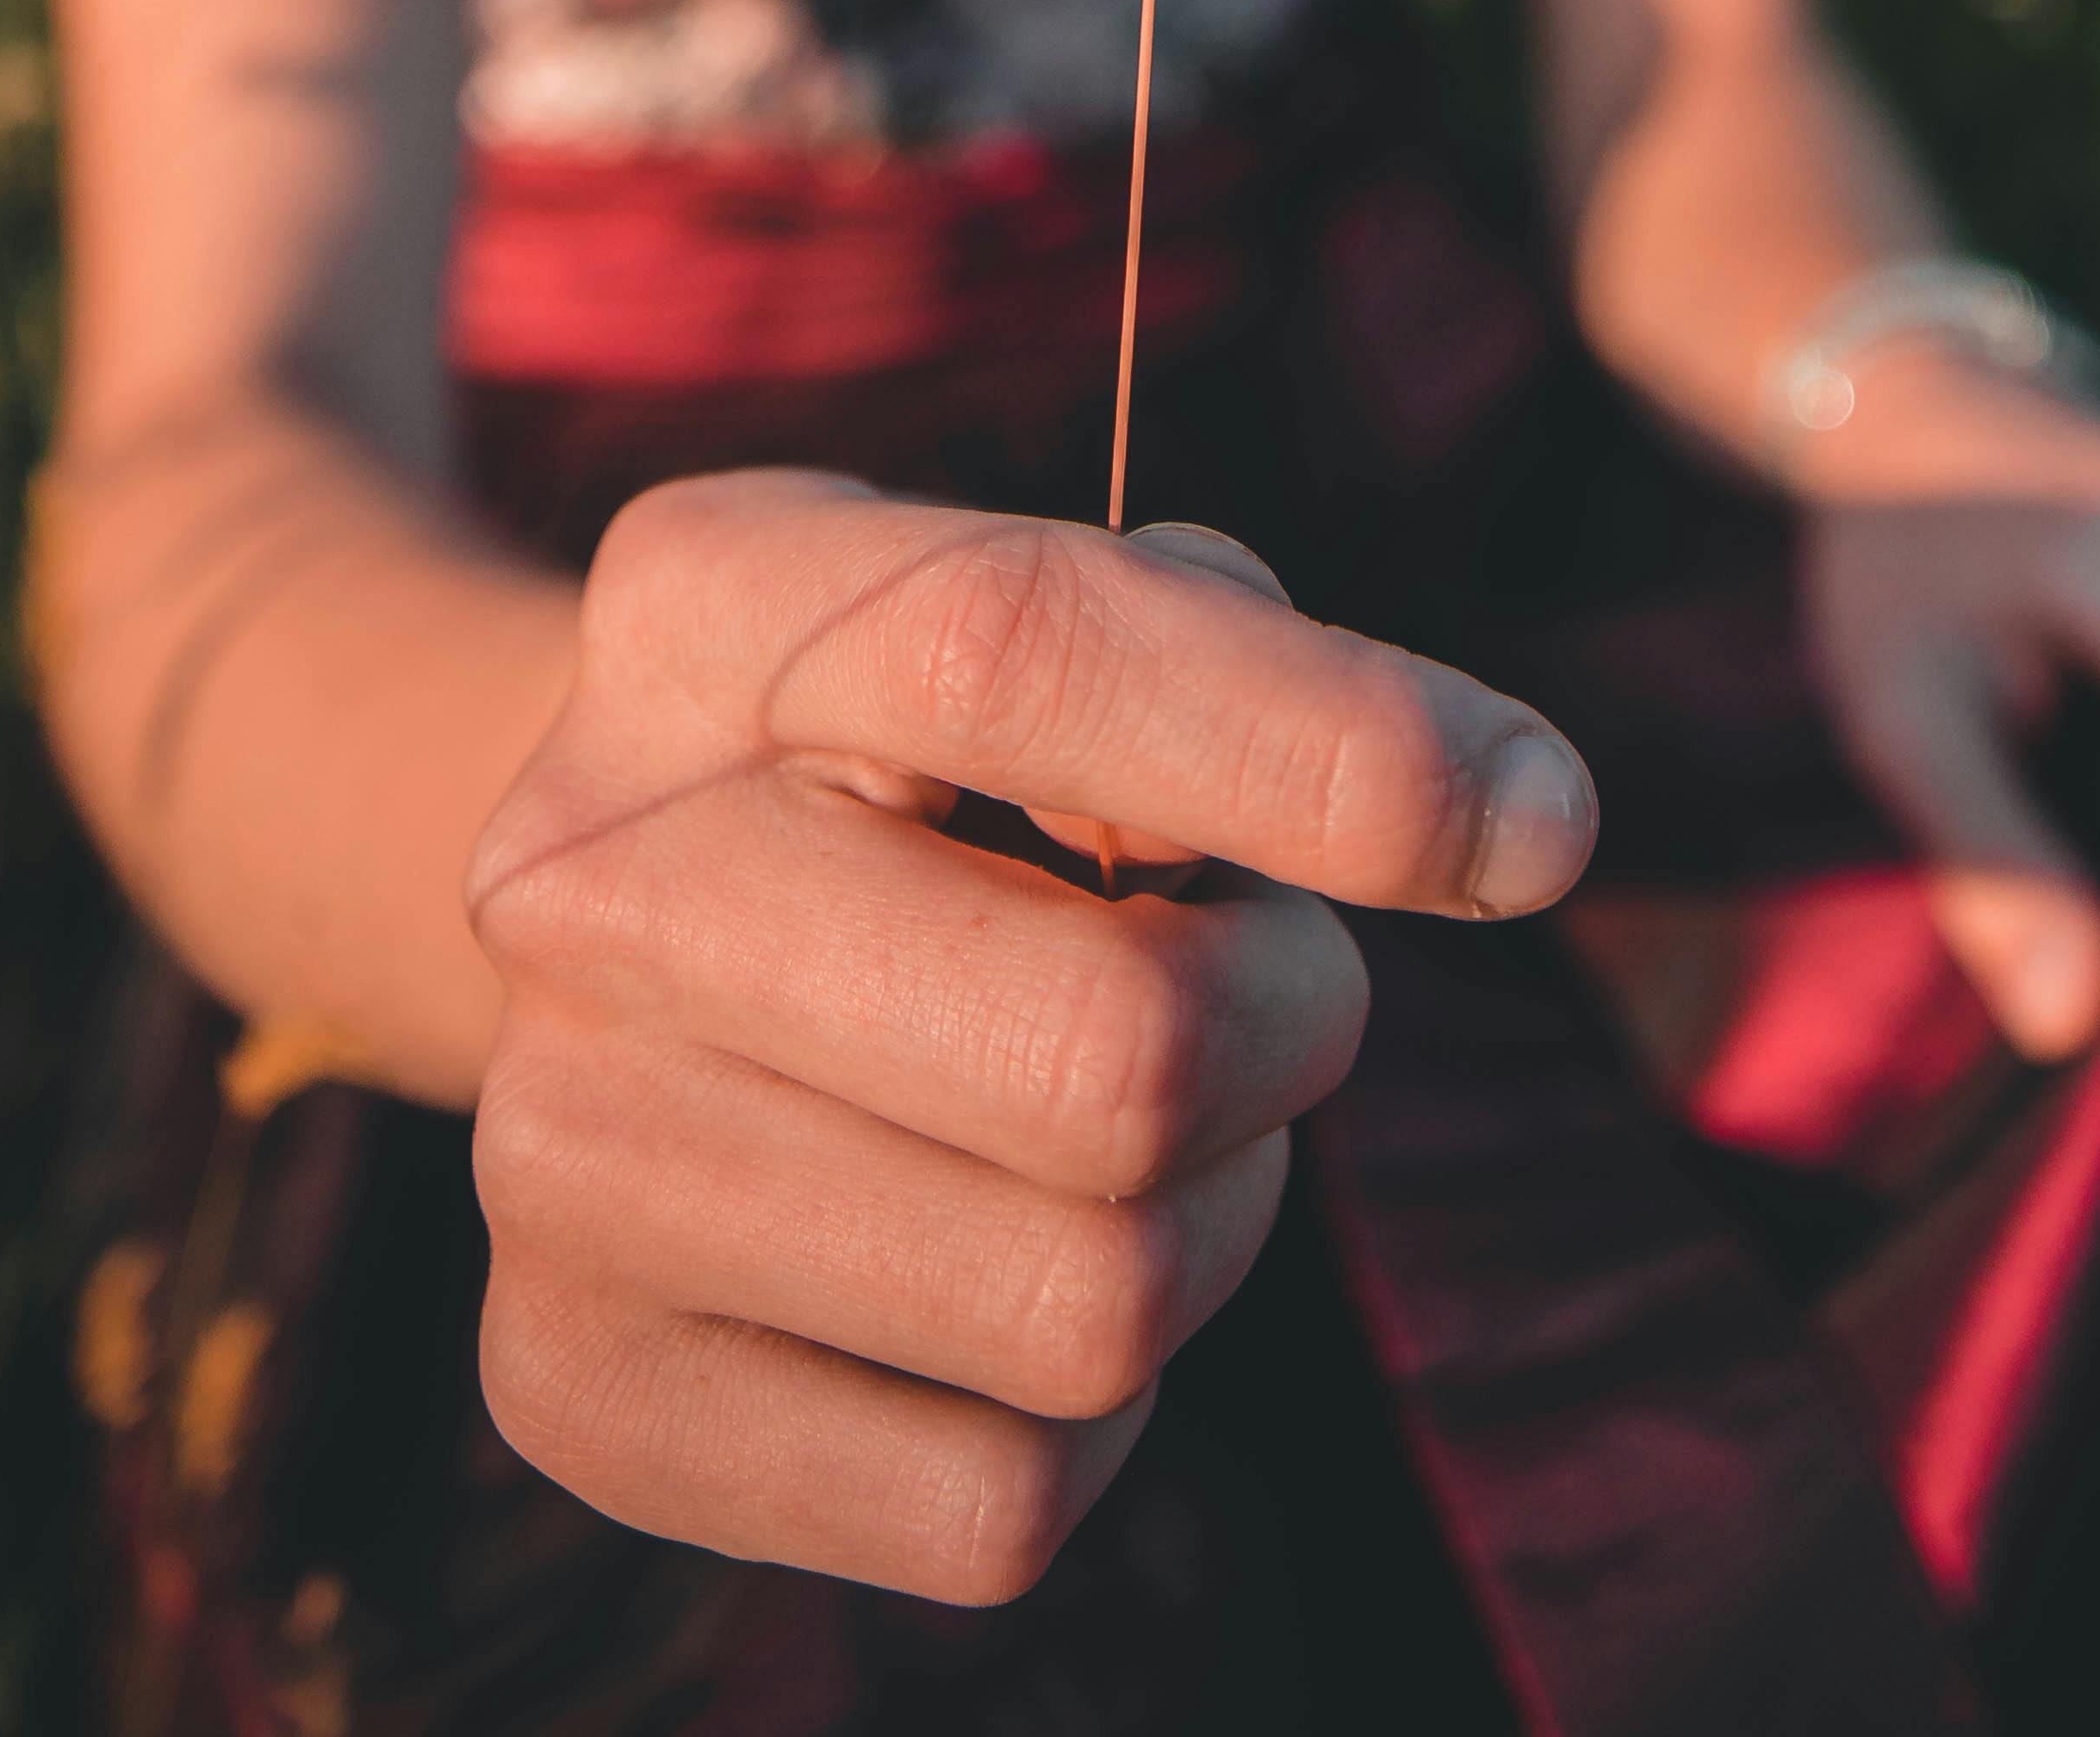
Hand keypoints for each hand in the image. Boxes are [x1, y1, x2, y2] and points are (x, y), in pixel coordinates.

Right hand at [464, 470, 1599, 1604]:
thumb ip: (1243, 648)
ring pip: (1096, 1312)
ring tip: (1126, 1129)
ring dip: (1212, 1224)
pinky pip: (1004, 1503)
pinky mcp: (579, 1390)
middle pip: (1114, 1055)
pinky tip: (1007, 1269)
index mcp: (703, 603)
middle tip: (1269, 983)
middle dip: (1292, 1027)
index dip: (1321, 744)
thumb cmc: (921, 743)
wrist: (619, 927)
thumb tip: (1515, 825)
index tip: (1542, 823)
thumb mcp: (1036, 596)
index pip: (1019, 651)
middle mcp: (581, 876)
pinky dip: (1088, 1418)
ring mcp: (557, 1154)